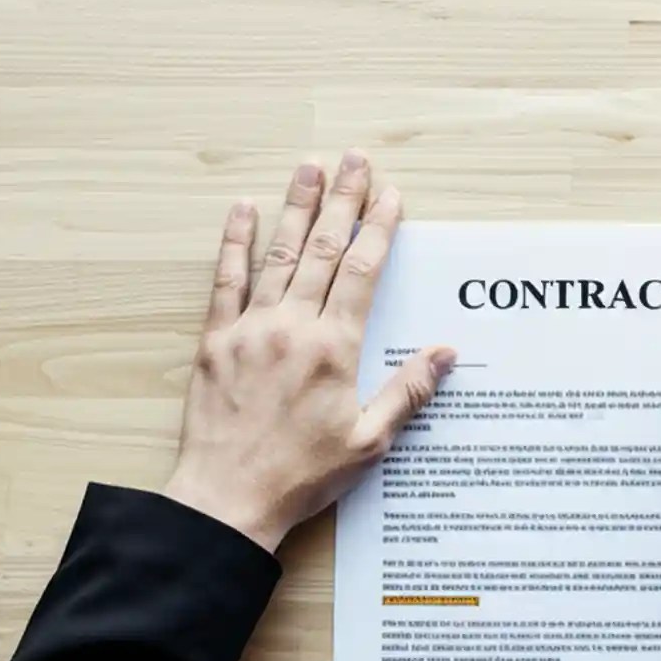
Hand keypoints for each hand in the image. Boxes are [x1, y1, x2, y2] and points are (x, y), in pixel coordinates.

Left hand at [164, 152, 455, 553]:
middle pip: (322, 249)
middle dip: (343, 200)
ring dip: (296, 206)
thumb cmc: (302, 476)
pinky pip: (226, 281)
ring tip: (310, 167)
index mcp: (333, 348)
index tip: (391, 196)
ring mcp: (250, 329)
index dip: (378, 229)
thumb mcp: (368, 441)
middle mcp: (292, 327)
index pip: (361, 272)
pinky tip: (243, 209)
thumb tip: (445, 352)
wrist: (227, 500)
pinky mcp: (215, 342)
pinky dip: (235, 243)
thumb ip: (407, 391)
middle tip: (356, 160)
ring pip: (277, 254)